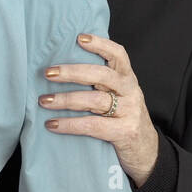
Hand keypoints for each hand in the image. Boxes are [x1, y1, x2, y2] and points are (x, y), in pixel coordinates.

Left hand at [40, 34, 160, 187]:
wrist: (147, 154)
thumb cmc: (124, 121)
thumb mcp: (120, 97)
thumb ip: (103, 84)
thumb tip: (63, 70)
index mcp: (128, 79)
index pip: (118, 55)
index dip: (100, 44)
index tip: (79, 38)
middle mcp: (131, 91)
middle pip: (102, 75)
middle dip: (72, 72)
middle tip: (48, 73)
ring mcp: (130, 112)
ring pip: (95, 100)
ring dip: (66, 99)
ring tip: (43, 101)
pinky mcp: (125, 132)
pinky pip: (93, 125)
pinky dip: (70, 124)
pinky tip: (53, 124)